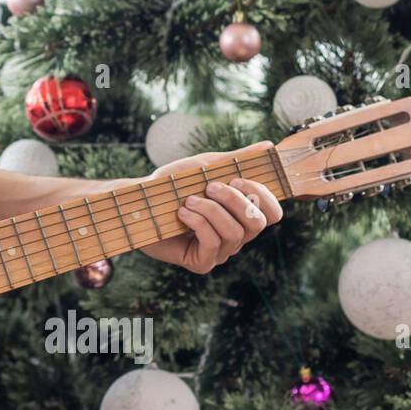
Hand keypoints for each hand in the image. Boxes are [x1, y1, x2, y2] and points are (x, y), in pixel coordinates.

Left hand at [138, 143, 283, 273]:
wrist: (138, 203)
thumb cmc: (173, 186)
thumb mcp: (205, 167)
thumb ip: (235, 159)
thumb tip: (268, 146)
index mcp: (241, 215)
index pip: (272, 213)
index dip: (261, 195)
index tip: (235, 179)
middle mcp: (235, 236)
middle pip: (257, 223)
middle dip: (234, 201)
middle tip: (209, 186)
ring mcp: (220, 252)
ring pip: (234, 234)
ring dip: (210, 211)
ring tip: (188, 200)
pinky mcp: (201, 262)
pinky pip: (213, 244)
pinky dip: (198, 223)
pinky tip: (182, 213)